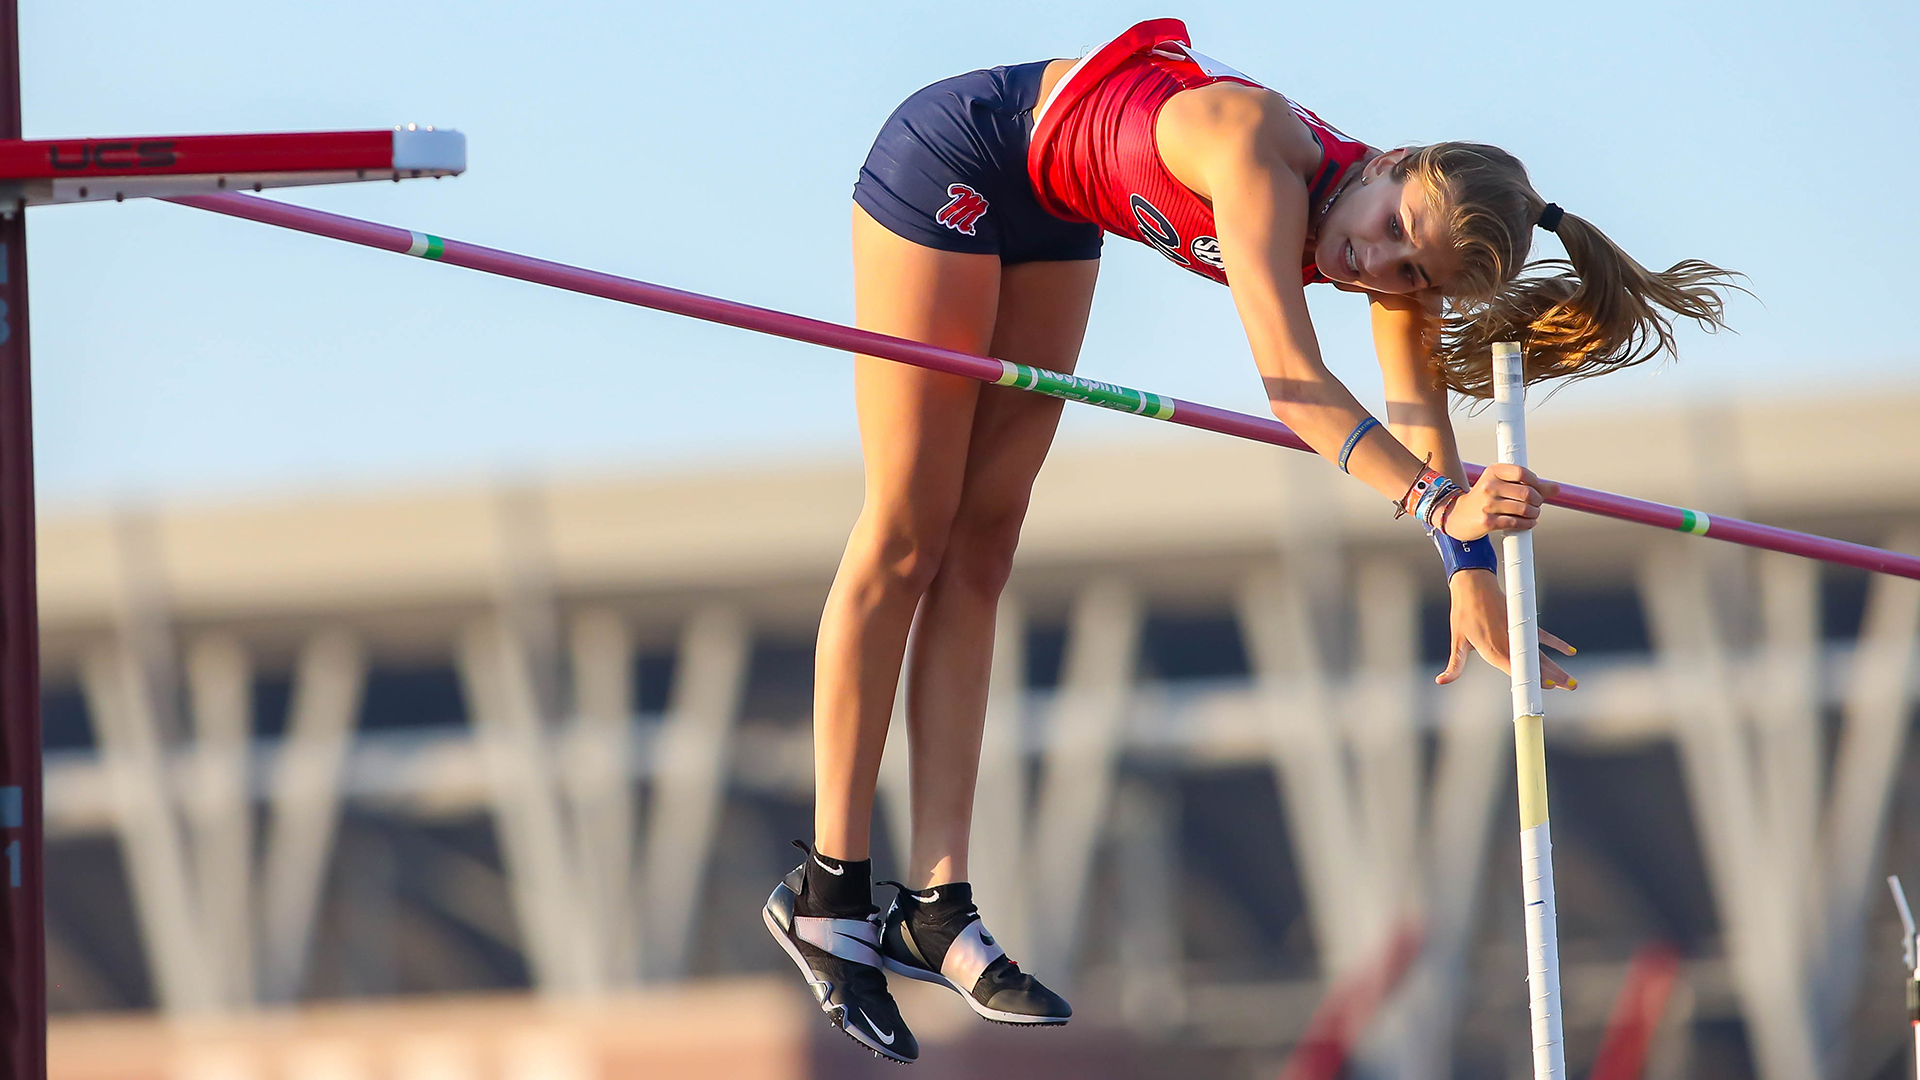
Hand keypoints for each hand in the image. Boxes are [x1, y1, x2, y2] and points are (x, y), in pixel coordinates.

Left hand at [1435, 569, 1576, 688]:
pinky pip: (1542, 636)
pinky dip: (1556, 643)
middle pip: (1533, 664)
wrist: (1473, 583)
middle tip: (1571, 687)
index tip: (1548, 687)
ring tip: (1572, 681)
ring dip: (1557, 666)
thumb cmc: (1463, 613)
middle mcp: (1508, 642)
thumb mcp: (1457, 641)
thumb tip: (1441, 681)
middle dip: (1552, 677)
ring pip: (1540, 654)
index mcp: (1492, 648)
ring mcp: (1517, 632)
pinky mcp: (1523, 623)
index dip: (1532, 678)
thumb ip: (1455, 665)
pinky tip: (1569, 652)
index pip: (1514, 669)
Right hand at [1442, 463, 1559, 540]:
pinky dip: (1527, 524)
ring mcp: (1487, 504)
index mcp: (1493, 472)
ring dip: (1534, 514)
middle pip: (1527, 493)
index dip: (1536, 483)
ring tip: (1533, 514)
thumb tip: (1556, 488)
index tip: (1538, 490)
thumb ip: (1530, 485)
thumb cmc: (1485, 499)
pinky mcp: (1487, 521)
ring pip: (1524, 509)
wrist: (1458, 516)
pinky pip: (1516, 522)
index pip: (1523, 473)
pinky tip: (1528, 523)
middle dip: (1538, 501)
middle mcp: (1489, 486)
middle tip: (1537, 504)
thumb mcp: (1503, 485)